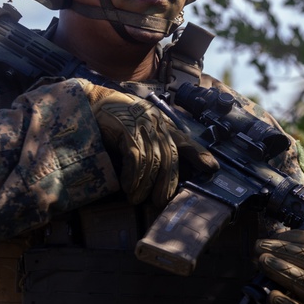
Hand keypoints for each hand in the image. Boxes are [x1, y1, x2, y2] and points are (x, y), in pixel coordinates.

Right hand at [82, 82, 216, 206]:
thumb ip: (155, 147)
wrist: (91, 101)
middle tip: (160, 202)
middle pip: (170, 156)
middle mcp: (156, 124)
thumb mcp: (139, 132)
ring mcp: (141, 124)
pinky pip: (136, 156)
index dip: (199, 154)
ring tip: (138, 199)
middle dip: (168, 181)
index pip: (184, 140)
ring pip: (154, 159)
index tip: (212, 169)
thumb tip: (164, 175)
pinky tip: (128, 187)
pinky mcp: (125, 128)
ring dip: (146, 183)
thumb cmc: (115, 121)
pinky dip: (133, 175)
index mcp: (161, 124)